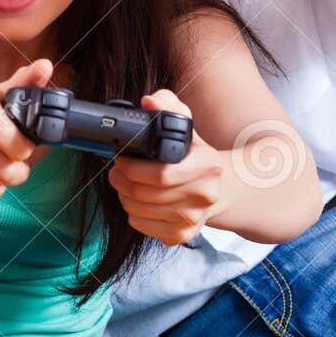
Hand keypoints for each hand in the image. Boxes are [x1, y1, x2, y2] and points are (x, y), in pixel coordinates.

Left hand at [106, 90, 224, 246]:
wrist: (219, 188)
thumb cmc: (193, 154)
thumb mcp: (185, 124)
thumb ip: (167, 105)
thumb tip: (149, 101)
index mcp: (208, 166)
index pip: (162, 174)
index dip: (133, 168)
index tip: (122, 158)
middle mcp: (205, 195)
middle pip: (145, 194)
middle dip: (121, 180)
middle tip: (116, 170)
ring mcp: (193, 218)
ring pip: (139, 210)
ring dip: (123, 195)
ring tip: (125, 183)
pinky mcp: (181, 235)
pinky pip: (141, 225)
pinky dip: (132, 213)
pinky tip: (138, 201)